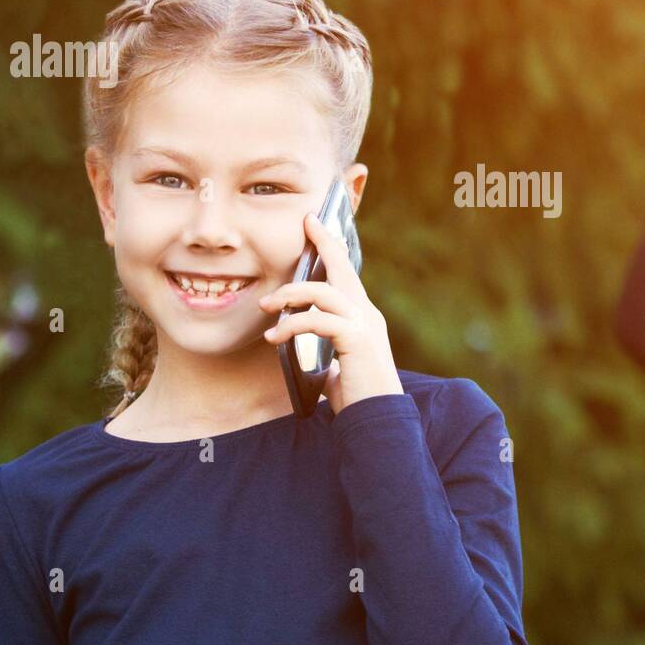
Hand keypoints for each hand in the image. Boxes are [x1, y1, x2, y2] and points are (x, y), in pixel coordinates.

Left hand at [258, 212, 403, 413]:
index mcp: (364, 317)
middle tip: (306, 223)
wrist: (378, 421)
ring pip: (325, 292)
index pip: (347, 275)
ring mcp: (364, 324)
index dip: (332, 248)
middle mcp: (367, 314)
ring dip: (290, 295)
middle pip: (343, 268)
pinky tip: (273, 337)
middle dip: (325, 243)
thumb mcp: (338, 364)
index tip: (316, 225)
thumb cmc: (357, 396)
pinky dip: (291, 325)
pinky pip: (317, 321)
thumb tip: (299, 339)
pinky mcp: (356, 338)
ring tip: (266, 306)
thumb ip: (325, 347)